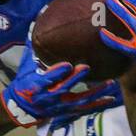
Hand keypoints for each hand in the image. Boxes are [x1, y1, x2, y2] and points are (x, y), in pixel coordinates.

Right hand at [1, 51, 119, 127]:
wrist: (24, 107)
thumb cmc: (26, 82)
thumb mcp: (26, 65)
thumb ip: (33, 47)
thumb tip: (36, 24)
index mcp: (36, 85)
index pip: (46, 79)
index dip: (56, 73)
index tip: (67, 65)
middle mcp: (49, 97)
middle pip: (63, 89)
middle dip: (74, 79)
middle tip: (86, 67)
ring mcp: (60, 106)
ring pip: (79, 100)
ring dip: (95, 92)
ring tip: (109, 83)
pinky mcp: (69, 111)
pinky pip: (85, 109)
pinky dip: (98, 104)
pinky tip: (111, 98)